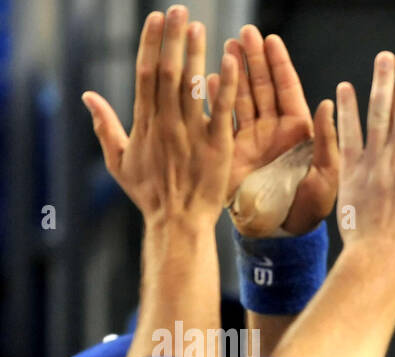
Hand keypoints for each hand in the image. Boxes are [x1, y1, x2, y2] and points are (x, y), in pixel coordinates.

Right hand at [81, 6, 236, 226]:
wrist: (178, 223)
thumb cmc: (150, 195)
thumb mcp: (119, 161)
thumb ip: (105, 126)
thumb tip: (87, 96)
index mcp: (145, 123)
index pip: (146, 74)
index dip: (151, 44)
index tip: (157, 20)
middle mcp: (166, 123)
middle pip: (168, 72)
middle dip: (173, 39)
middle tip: (179, 11)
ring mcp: (192, 134)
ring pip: (192, 86)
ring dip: (195, 54)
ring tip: (199, 27)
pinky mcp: (216, 147)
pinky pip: (221, 111)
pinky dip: (225, 85)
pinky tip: (231, 62)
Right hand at [224, 25, 338, 235]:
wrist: (282, 235)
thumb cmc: (310, 209)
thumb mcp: (326, 176)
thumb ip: (326, 141)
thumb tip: (326, 102)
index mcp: (299, 132)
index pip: (287, 89)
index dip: (278, 64)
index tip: (270, 38)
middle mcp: (274, 130)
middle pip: (262, 86)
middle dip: (253, 59)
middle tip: (244, 33)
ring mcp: (252, 138)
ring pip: (241, 96)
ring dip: (234, 71)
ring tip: (225, 45)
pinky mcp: (233, 150)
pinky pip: (222, 118)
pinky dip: (215, 98)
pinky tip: (208, 77)